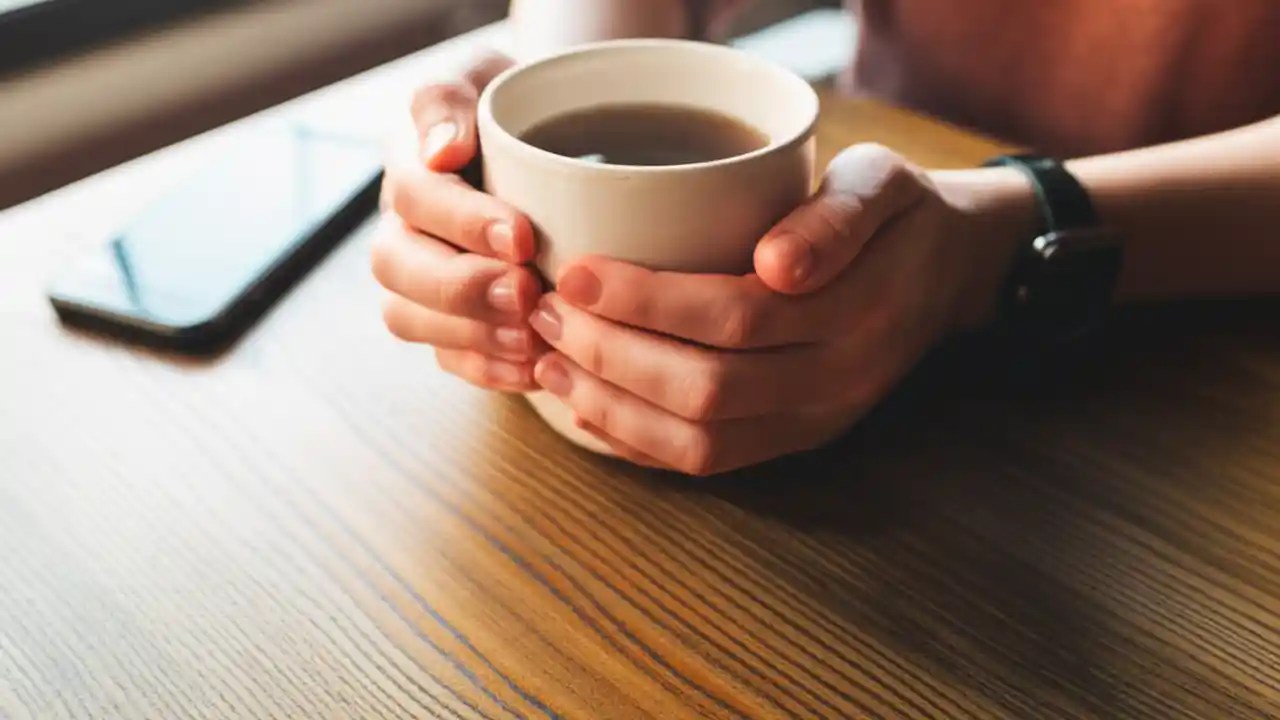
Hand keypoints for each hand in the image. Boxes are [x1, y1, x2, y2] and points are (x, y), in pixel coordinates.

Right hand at [371, 53, 545, 390]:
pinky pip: (446, 357)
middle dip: (461, 288)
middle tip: (526, 295)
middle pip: (397, 267)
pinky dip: (486, 370)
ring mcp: (417, 278)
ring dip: (471, 335)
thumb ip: (452, 100)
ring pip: (409, 319)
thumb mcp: (488, 80)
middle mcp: (402, 225)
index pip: (416, 197)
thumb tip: (439, 152)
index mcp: (409, 163)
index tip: (524, 238)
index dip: (464, 223)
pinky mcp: (446, 322)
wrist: (554, 147)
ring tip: (533, 340)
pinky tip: (533, 370)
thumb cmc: (521, 110)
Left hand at [528, 144, 1032, 474]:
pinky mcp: (797, 439)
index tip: (574, 273)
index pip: (734, 318)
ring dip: (614, 410)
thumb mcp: (882, 183)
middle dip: (611, 357)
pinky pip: (712, 464)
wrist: (947, 270)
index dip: (645, 303)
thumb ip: (836, 217)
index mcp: (856, 311)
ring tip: (549, 365)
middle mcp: (838, 380)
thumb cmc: (895, 214)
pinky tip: (588, 411)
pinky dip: (641, 446)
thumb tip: (775, 265)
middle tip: (545, 315)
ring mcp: (817, 421)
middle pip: (707, 391)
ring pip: (703, 443)